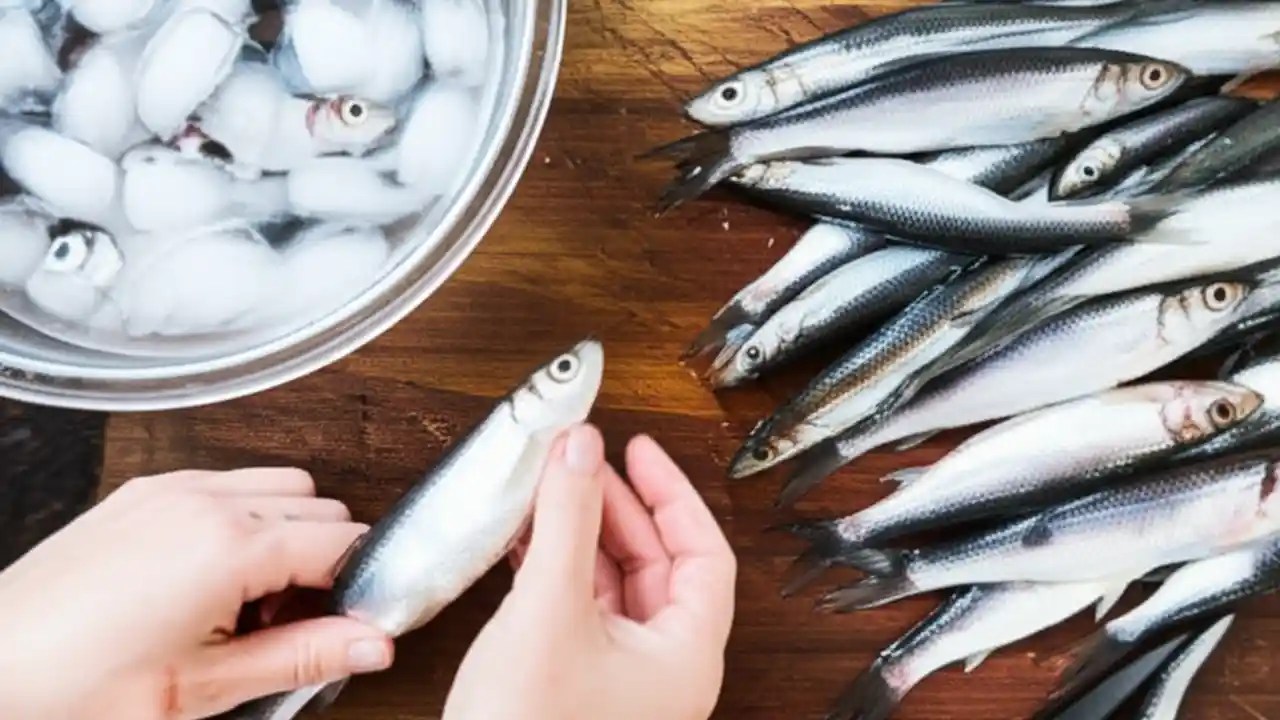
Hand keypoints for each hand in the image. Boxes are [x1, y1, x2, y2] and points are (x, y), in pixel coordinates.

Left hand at [0, 468, 394, 719]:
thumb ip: (303, 658)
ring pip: (280, 485)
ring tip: (246, 601)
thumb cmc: (72, 688)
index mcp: (228, 546)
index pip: (343, 540)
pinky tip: (210, 577)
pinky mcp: (144, 492)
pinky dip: (243, 518)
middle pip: (320, 506)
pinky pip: (227, 482)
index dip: (357, 585)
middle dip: (322, 562)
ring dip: (287, 534)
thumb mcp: (203, 688)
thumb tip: (375, 644)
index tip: (347, 623)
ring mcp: (171, 489)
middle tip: (287, 624)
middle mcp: (204, 501)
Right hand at [443, 424, 737, 719]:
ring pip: (614, 584)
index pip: (703, 551)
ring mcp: (621, 679)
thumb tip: (579, 448)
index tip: (638, 449)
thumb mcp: (549, 609)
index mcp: (687, 654)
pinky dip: (555, 569)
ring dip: (580, 536)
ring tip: (547, 492)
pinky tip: (524, 541)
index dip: (671, 492)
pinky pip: (579, 610)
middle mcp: (663, 667)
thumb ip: (566, 520)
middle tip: (579, 462)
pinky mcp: (578, 684)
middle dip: (615, 506)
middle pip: (657, 562)